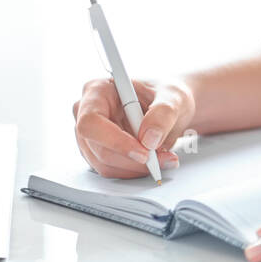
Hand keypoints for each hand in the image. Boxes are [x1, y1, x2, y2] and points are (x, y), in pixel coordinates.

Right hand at [73, 76, 193, 177]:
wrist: (171, 107)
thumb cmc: (166, 94)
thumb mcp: (172, 96)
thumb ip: (163, 114)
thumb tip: (149, 139)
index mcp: (98, 91)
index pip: (91, 122)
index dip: (114, 140)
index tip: (143, 152)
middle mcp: (88, 113)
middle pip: (98, 148)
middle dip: (132, 159)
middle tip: (162, 159)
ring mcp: (92, 135)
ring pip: (105, 164)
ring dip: (136, 168)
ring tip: (164, 158)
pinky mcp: (100, 152)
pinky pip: (113, 170)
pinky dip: (136, 170)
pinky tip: (155, 161)